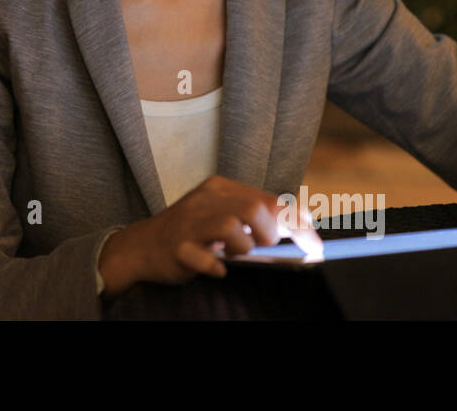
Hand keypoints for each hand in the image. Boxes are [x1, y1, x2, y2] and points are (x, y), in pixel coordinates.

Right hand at [97, 175, 322, 297]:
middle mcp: (206, 199)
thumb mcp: (222, 215)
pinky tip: (215, 267)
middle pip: (255, 208)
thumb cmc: (191, 233)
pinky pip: (206, 259)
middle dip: (270, 233)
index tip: (315, 245)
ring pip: (232, 228)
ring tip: (235, 254)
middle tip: (263, 247)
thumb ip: (255, 217)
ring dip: (243, 247)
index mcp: (220, 188)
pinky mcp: (177, 246)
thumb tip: (302, 226)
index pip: (270, 199)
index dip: (298, 222)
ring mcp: (190, 222)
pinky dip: (215, 267)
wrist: (141, 246)